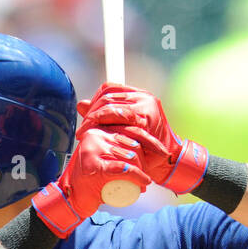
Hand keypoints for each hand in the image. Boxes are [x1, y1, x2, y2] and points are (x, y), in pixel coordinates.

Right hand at [31, 126, 150, 237]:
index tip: (162, 154)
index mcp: (99, 128)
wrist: (72, 198)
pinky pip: (123, 169)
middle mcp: (95, 135)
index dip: (150, 142)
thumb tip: (143, 143)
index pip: (130, 130)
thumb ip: (116, 146)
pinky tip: (143, 182)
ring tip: (144, 183)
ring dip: (143, 171)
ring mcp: (94, 149)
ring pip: (130, 156)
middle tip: (147, 175)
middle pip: (132, 143)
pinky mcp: (95, 166)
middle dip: (146, 161)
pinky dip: (138, 176)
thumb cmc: (90, 180)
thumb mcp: (103, 156)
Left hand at [76, 83, 207, 194]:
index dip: (94, 101)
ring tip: (86, 133)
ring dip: (94, 120)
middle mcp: (143, 97)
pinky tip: (99, 135)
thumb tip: (81, 104)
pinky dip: (106, 126)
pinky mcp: (146, 121)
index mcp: (138, 95)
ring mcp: (146, 107)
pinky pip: (120, 119)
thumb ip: (104, 114)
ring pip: (111, 106)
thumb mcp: (122, 127)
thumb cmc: (144, 146)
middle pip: (107, 97)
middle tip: (82, 129)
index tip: (86, 118)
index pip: (108, 88)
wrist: (166, 159)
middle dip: (91, 114)